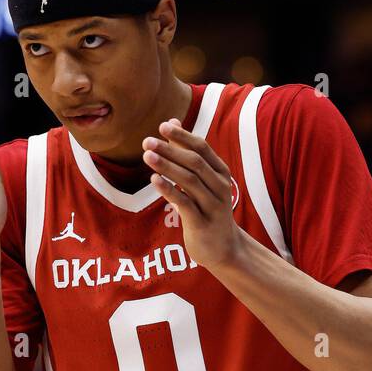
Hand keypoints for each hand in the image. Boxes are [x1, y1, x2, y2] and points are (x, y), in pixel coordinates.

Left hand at [142, 120, 242, 271]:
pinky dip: (169, 190)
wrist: (224, 249)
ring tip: (147, 156)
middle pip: (194, 162)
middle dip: (170, 150)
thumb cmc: (208, 210)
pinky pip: (185, 203)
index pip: (202, 148)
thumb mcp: (202, 181)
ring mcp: (212, 205)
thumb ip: (186, 152)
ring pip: (189, 181)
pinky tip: (154, 180)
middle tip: (147, 142)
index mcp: (220, 173)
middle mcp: (219, 187)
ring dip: (167, 167)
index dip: (182, 136)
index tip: (162, 126)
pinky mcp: (202, 223)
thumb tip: (171, 121)